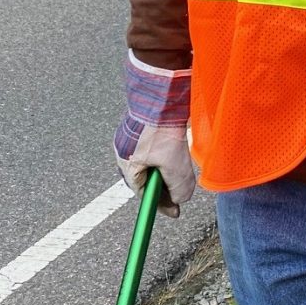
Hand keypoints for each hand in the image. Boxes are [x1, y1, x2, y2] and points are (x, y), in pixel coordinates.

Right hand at [115, 53, 195, 213]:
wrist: (161, 93)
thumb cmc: (162, 129)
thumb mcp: (174, 167)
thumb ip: (177, 188)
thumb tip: (178, 199)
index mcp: (126, 164)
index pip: (141, 192)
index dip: (159, 204)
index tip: (174, 211)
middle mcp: (125, 150)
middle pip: (145, 177)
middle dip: (163, 184)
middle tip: (180, 186)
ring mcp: (131, 136)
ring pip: (152, 160)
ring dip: (167, 165)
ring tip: (181, 159)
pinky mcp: (142, 124)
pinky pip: (154, 144)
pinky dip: (167, 149)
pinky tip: (178, 142)